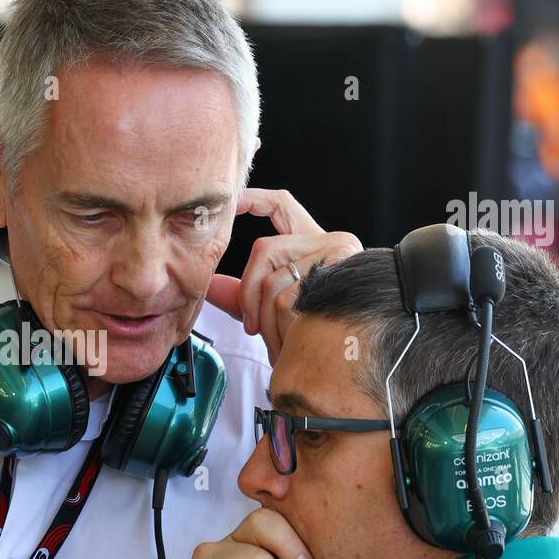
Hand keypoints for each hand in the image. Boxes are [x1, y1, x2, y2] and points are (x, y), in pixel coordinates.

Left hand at [206, 188, 361, 363]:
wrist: (349, 360)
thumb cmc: (314, 333)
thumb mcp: (273, 309)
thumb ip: (243, 295)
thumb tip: (208, 286)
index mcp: (315, 243)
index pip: (282, 205)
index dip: (254, 198)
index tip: (233, 202)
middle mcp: (332, 241)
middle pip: (265, 248)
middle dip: (247, 290)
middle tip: (250, 326)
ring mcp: (340, 254)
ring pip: (274, 274)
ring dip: (262, 315)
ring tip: (274, 341)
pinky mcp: (342, 273)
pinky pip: (288, 293)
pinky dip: (278, 322)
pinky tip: (292, 338)